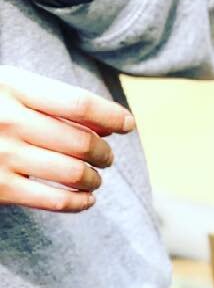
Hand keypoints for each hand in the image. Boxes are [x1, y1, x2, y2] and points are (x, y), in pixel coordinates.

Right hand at [0, 65, 134, 212]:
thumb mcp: (11, 88)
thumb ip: (56, 100)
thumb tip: (113, 122)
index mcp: (11, 85)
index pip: (78, 102)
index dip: (111, 115)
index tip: (127, 124)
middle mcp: (7, 119)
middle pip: (81, 141)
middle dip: (103, 152)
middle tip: (105, 156)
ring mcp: (2, 155)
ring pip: (74, 173)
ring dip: (94, 178)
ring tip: (94, 177)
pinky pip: (56, 201)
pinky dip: (80, 202)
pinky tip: (86, 198)